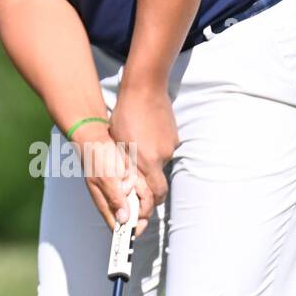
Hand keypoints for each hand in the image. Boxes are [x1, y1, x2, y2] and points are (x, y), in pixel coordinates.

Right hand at [70, 121, 153, 235]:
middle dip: (139, 204)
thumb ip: (115, 198)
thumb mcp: (106, 178)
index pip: (120, 228)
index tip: (141, 221)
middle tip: (132, 187)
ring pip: (141, 200)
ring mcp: (123, 192)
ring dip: (139, 189)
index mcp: (107, 206)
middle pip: (135, 215)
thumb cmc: (97, 158)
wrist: (97, 138)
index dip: (131, 229)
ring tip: (127, 173)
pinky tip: (130, 169)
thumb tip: (124, 220)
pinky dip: (139, 180)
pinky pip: (141, 187)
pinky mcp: (129, 182)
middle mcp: (116, 201)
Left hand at [109, 84, 178, 205]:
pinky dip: (156, 148)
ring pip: (160, 161)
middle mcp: (164, 155)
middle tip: (137, 178)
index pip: (158, 193)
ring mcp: (171, 144)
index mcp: (149, 160)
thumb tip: (129, 185)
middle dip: (149, 181)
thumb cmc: (126, 115)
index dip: (153, 203)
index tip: (145, 207)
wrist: (145, 89)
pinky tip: (145, 137)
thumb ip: (127, 166)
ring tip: (137, 149)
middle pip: (158, 178)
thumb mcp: (120, 144)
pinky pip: (164, 148)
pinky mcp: (174, 135)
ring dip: (151, 161)